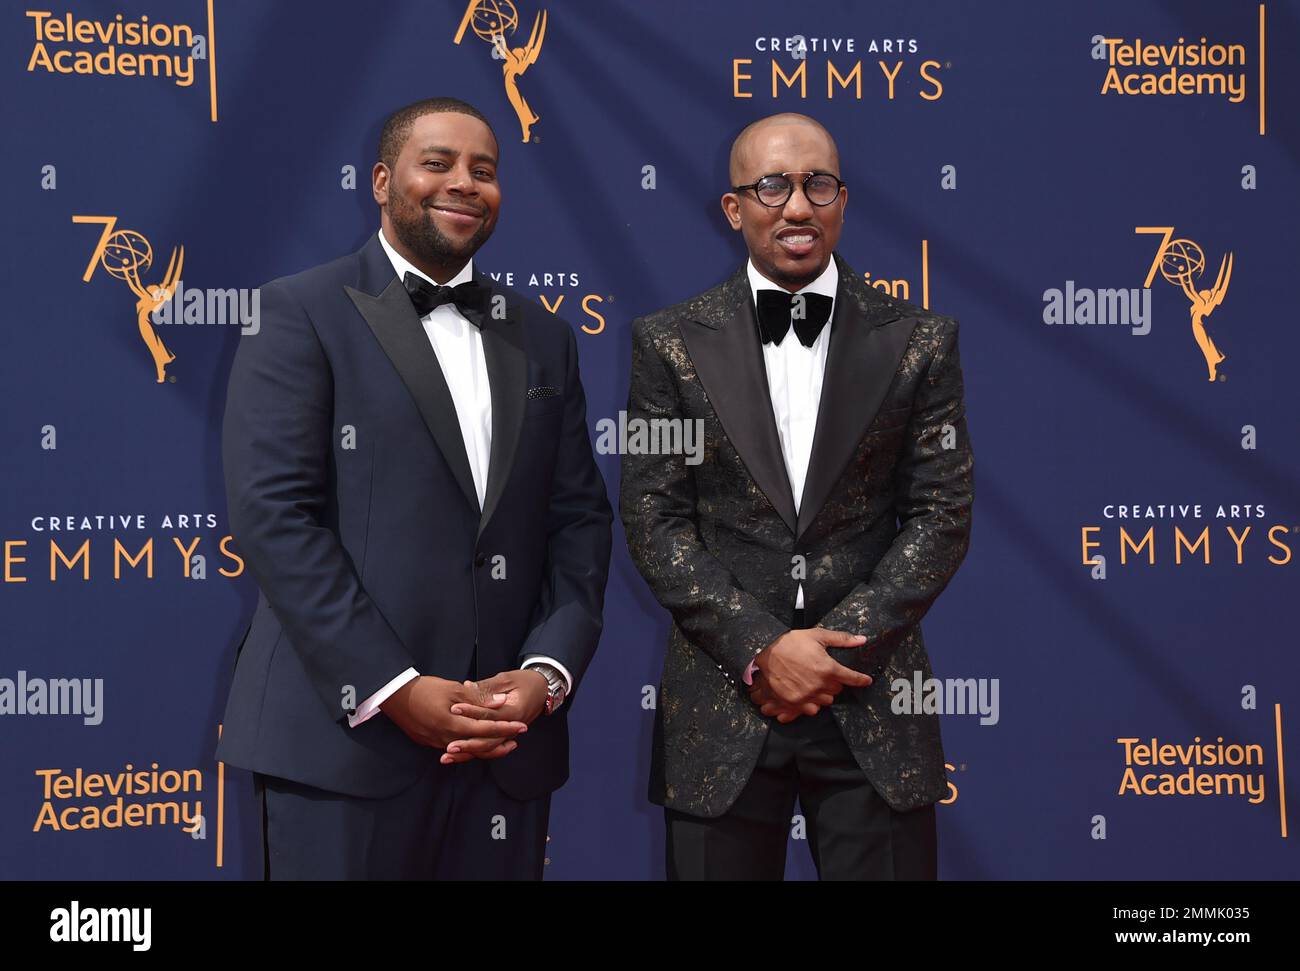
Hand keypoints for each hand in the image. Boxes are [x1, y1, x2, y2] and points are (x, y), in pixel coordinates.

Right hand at [379, 675, 527, 752]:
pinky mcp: (430, 742)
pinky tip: (476, 744)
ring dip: (486, 748)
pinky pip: (454, 748)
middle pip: (479, 746)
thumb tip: (502, 702)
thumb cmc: (424, 689)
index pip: (486, 729)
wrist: (393, 696)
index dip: (506, 728)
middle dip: (500, 743)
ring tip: (502, 744)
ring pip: (467, 750)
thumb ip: (478, 698)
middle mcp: (447, 738)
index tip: (522, 726)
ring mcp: (437, 742)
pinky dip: (469, 748)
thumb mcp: (453, 689)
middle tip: (517, 740)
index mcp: (454, 724)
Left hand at [440, 670, 550, 764]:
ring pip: (487, 748)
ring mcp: (509, 734)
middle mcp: (512, 726)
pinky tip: (457, 757)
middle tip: (449, 747)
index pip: (489, 715)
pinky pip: (489, 748)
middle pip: (488, 740)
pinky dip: (474, 753)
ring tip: (447, 757)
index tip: (453, 709)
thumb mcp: (507, 679)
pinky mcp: (505, 736)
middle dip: (467, 744)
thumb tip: (467, 687)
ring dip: (468, 754)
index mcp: (513, 711)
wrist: (544, 689)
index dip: (471, 712)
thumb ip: (487, 687)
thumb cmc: (526, 681)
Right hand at [751, 627, 872, 720]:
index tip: (866, 680)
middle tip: (826, 675)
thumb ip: (841, 639)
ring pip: (826, 701)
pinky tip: (807, 694)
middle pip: (837, 691)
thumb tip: (862, 640)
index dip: (861, 679)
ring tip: (815, 684)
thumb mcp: (817, 636)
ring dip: (824, 694)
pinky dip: (811, 703)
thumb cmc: (791, 642)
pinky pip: (810, 710)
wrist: (765, 651)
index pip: (852, 678)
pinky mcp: (794, 702)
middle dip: (835, 684)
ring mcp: (806, 695)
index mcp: (828, 668)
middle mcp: (819, 685)